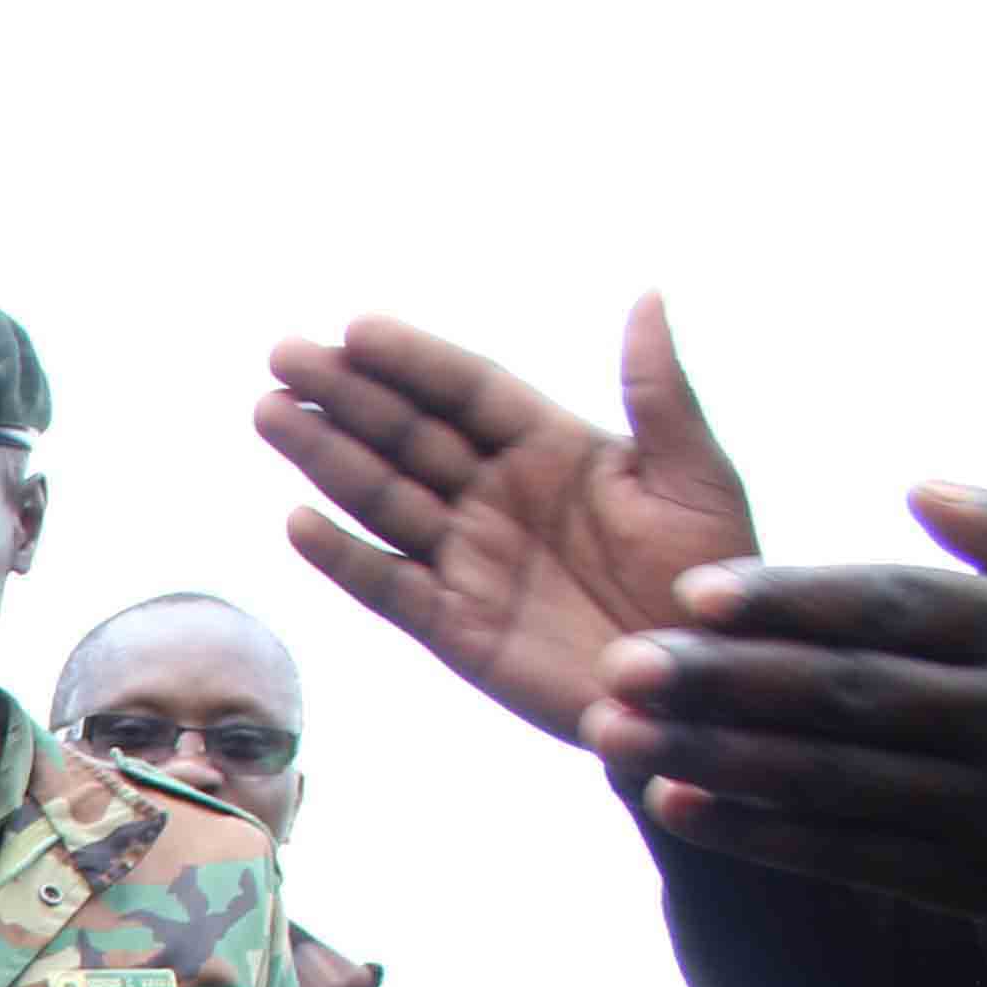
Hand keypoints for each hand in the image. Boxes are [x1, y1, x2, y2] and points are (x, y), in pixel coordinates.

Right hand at [258, 297, 758, 749]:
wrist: (701, 689)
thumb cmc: (715, 581)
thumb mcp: (698, 476)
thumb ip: (661, 393)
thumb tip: (646, 297)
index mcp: (556, 449)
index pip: (468, 391)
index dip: (413, 360)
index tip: (356, 329)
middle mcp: (499, 497)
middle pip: (408, 435)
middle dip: (345, 395)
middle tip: (285, 356)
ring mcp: (470, 561)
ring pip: (382, 497)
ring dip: (324, 457)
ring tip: (270, 412)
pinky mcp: (452, 627)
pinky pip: (386, 584)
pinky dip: (341, 556)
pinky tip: (299, 522)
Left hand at [589, 486, 986, 928]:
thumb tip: (917, 488)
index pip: (893, 607)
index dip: (790, 599)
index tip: (693, 591)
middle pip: (842, 692)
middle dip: (723, 678)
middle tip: (617, 663)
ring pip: (831, 775)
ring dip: (714, 753)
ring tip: (613, 731)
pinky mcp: (977, 876)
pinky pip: (849, 850)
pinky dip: (759, 830)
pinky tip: (674, 804)